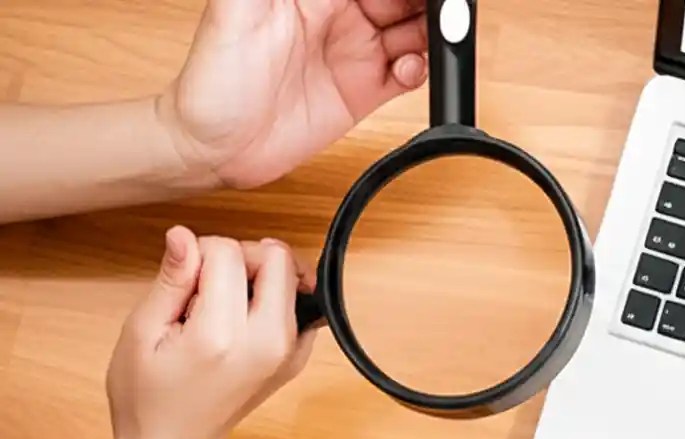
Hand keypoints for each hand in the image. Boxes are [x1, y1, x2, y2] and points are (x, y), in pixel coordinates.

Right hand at [106, 227, 316, 438]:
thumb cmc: (147, 396)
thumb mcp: (140, 332)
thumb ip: (171, 280)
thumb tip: (184, 235)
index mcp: (222, 335)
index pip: (228, 252)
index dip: (199, 252)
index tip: (182, 281)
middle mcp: (267, 342)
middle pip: (276, 258)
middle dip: (240, 256)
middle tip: (206, 285)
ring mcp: (289, 351)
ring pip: (293, 276)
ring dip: (260, 275)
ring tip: (224, 302)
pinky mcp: (299, 357)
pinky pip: (300, 304)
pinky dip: (276, 298)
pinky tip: (244, 317)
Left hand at [160, 0, 430, 189]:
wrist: (213, 148)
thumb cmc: (212, 78)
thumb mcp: (238, 7)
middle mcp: (338, 14)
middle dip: (426, 3)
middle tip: (441, 15)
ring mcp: (354, 52)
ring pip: (414, 29)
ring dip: (431, 33)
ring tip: (428, 42)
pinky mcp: (365, 91)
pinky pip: (410, 72)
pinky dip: (422, 69)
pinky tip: (406, 70)